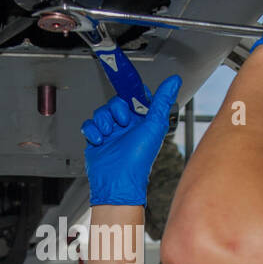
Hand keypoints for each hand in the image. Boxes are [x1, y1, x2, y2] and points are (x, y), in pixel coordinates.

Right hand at [80, 74, 182, 206]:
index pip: (136, 98)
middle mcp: (127, 127)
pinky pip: (88, 125)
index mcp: (142, 122)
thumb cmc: (138, 159)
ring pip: (101, 112)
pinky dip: (92, 131)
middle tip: (122, 123)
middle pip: (115, 103)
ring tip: (108, 134)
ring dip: (103, 121)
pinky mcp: (96, 140)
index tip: (131, 97)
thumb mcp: (154, 125)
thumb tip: (174, 81)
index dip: (132, 96)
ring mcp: (111, 133)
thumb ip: (162, 101)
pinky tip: (99, 141)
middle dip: (116, 111)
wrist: (117, 181)